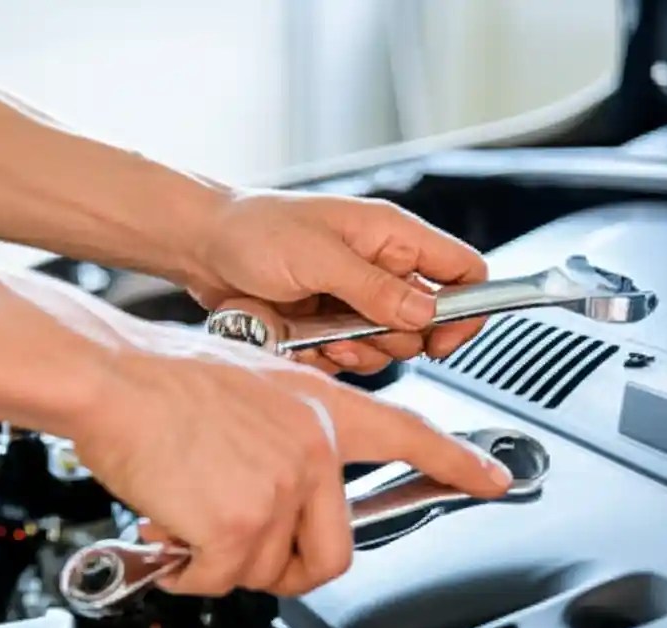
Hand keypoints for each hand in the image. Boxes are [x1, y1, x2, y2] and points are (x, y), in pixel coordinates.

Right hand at [71, 321, 512, 596]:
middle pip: (333, 553)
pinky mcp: (242, 523)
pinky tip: (168, 528)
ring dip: (222, 559)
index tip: (492, 479)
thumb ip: (284, 439)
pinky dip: (188, 569)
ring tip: (188, 514)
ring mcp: (282, 488)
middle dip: (285, 566)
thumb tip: (278, 494)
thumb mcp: (249, 387)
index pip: (409, 434)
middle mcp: (313, 449)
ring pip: (267, 569)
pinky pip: (221, 578)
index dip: (456, 462)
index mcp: (320, 409)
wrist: (112, 377)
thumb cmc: (161, 377)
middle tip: (245, 550)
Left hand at [187, 191, 488, 374]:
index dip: (465, 309)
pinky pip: (352, 355)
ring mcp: (356, 297)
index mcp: (391, 235)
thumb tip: (426, 313)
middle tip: (358, 330)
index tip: (442, 340)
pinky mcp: (332, 321)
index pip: (463, 270)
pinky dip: (331, 357)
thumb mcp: (319, 259)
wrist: (202, 246)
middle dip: (395, 339)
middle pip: (427, 321)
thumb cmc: (253, 231)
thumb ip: (375, 289)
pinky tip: (305, 342)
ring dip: (358, 350)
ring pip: (389, 346)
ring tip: (322, 336)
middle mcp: (381, 266)